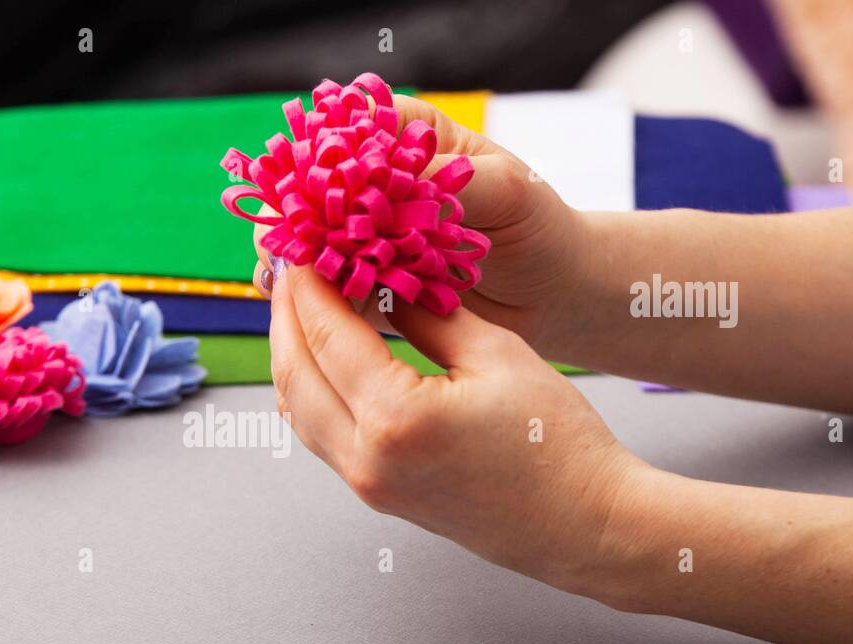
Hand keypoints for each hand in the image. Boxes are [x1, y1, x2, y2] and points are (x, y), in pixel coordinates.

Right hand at [253, 94, 587, 353]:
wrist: (553, 293)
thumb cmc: (538, 227)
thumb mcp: (505, 190)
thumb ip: (445, 181)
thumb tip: (384, 180)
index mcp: (407, 138)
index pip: (348, 129)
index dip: (326, 151)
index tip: (322, 181)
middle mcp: (376, 184)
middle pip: (314, 186)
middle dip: (302, 211)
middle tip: (300, 236)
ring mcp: (364, 236)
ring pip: (311, 239)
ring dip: (302, 257)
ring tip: (301, 273)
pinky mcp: (363, 285)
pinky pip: (327, 289)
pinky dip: (318, 298)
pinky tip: (316, 305)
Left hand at [269, 262, 643, 594]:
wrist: (582, 524)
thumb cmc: (555, 440)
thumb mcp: (496, 354)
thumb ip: (428, 314)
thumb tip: (382, 277)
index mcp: (396, 419)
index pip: (326, 335)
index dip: (308, 284)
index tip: (300, 244)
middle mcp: (366, 458)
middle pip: (293, 373)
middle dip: (285, 313)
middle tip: (289, 265)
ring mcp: (365, 483)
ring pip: (296, 407)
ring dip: (291, 352)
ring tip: (299, 303)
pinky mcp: (375, 492)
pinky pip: (318, 432)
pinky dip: (310, 386)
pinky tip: (323, 354)